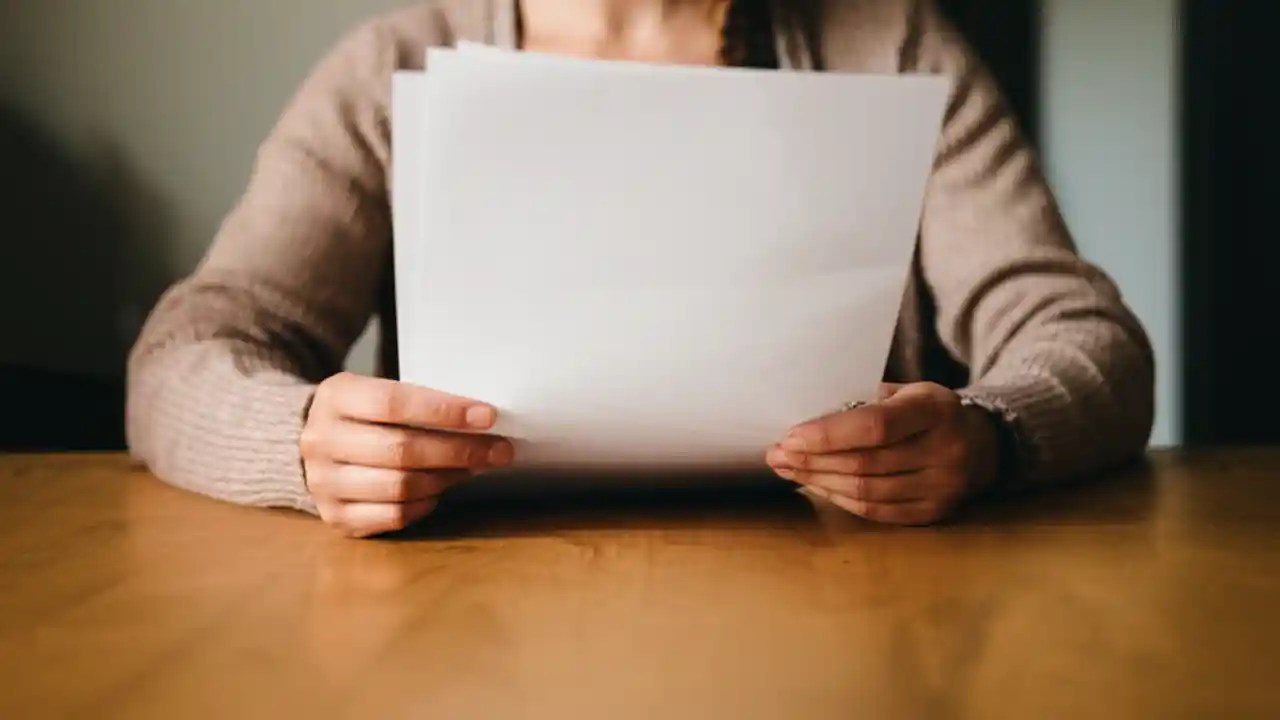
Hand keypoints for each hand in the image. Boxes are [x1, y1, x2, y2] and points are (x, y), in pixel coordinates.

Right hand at [300, 372, 513, 536]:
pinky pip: (393, 516)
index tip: (487, 416)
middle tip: (498, 450)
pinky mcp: (335, 516)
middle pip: (401, 450)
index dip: (444, 411)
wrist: (309, 446)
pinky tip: (439, 490)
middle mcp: (322, 440)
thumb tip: (481, 420)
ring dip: (446, 478)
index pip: (394, 403)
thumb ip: (418, 402)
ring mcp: (324, 482)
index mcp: (336, 397)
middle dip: (459, 451)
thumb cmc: (362, 416)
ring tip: (471, 468)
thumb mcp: (376, 392)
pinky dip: (425, 504)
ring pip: (400, 487)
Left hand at [766, 383, 1001, 525]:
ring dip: (819, 482)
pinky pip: (876, 512)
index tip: (790, 437)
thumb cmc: (929, 412)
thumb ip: (866, 403)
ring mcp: (942, 487)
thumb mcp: (909, 392)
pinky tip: (818, 486)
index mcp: (935, 410)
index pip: (874, 427)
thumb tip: (808, 420)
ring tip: (789, 470)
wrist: (983, 446)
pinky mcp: (934, 513)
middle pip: (864, 463)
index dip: (827, 434)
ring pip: (866, 492)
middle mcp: (944, 451)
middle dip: (812, 461)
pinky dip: (841, 500)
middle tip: (777, 455)